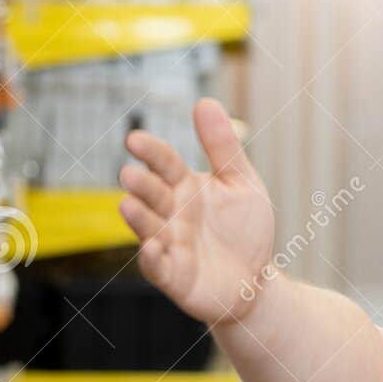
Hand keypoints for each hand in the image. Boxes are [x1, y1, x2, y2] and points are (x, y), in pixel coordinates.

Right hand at [119, 99, 275, 325]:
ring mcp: (170, 245)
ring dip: (139, 218)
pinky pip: (158, 267)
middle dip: (141, 185)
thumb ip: (223, 148)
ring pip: (149, 229)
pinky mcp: (174, 277)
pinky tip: (152, 248)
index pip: (165, 164)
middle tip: (129, 174)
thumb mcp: (241, 183)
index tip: (135, 140)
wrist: (255, 280)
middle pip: (153, 195)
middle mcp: (172, 214)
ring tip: (127, 204)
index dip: (151, 152)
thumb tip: (205, 101)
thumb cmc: (244, 229)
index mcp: (185, 187)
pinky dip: (152, 259)